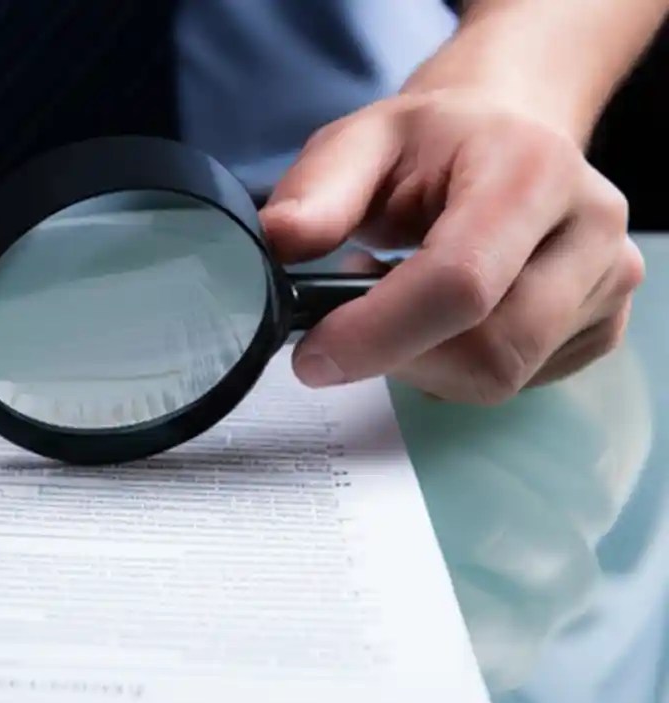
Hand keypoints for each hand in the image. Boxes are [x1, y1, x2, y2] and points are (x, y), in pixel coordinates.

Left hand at [260, 90, 645, 403]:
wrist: (507, 133)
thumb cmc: (433, 143)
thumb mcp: (360, 141)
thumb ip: (317, 191)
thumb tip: (278, 242)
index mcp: (531, 169)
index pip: (460, 283)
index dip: (377, 335)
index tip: (312, 357)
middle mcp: (590, 226)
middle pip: (488, 350)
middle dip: (398, 356)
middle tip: (354, 321)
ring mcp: (610, 280)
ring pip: (501, 378)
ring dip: (425, 362)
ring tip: (399, 305)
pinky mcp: (607, 325)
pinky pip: (520, 383)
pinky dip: (460, 366)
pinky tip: (446, 319)